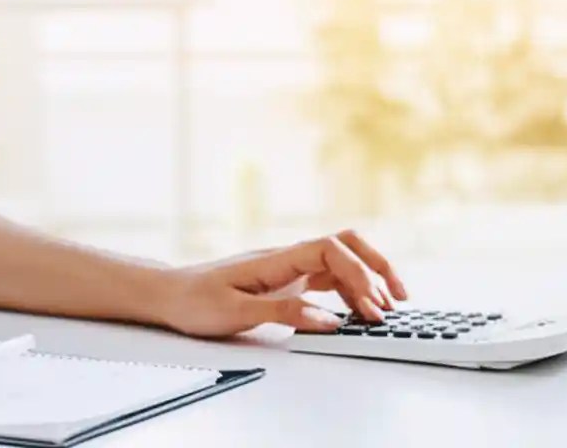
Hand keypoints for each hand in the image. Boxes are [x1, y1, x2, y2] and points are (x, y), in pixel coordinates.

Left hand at [156, 230, 407, 336]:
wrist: (168, 294)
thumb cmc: (194, 301)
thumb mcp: (235, 312)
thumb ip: (282, 312)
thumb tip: (329, 319)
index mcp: (274, 259)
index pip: (330, 250)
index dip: (358, 273)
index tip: (372, 305)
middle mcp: (285, 259)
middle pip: (345, 247)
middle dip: (377, 267)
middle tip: (398, 301)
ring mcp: (287, 269)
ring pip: (339, 262)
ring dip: (366, 281)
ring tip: (384, 311)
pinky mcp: (285, 282)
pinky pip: (327, 279)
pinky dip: (349, 291)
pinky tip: (357, 311)